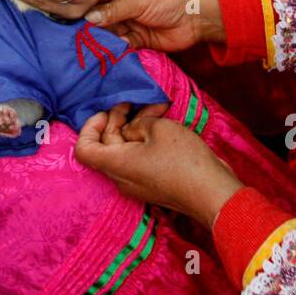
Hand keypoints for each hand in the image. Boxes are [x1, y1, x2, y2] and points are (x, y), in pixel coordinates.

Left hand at [75, 103, 243, 228]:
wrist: (212, 193)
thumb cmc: (182, 160)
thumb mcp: (158, 129)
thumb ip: (137, 124)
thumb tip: (131, 131)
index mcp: (115, 164)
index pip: (83, 149)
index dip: (90, 126)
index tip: (108, 111)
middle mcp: (120, 177)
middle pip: (107, 144)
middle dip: (119, 118)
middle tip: (136, 102)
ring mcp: (137, 182)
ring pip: (125, 148)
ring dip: (136, 125)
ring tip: (157, 107)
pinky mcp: (152, 182)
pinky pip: (139, 157)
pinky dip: (146, 138)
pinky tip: (163, 122)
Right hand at [84, 0, 221, 51]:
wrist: (194, 17)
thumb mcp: (137, 1)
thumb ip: (112, 11)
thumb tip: (88, 18)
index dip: (84, 7)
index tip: (69, 18)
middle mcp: (120, 6)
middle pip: (99, 18)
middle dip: (90, 27)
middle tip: (76, 37)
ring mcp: (127, 23)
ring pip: (108, 33)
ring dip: (101, 40)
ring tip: (89, 48)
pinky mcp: (135, 40)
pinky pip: (119, 46)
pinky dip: (114, 49)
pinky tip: (106, 53)